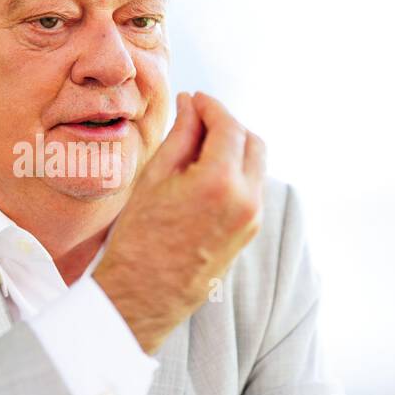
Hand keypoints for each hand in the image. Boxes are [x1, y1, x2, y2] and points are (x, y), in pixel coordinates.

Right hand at [93, 91, 265, 353]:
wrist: (142, 295)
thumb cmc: (138, 238)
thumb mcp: (154, 178)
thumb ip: (180, 135)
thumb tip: (191, 105)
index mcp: (220, 182)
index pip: (229, 126)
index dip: (212, 107)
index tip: (195, 99)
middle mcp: (246, 200)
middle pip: (252, 142)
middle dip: (228, 126)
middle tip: (198, 120)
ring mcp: (251, 220)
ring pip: (255, 166)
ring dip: (233, 149)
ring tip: (197, 148)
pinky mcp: (248, 235)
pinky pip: (251, 189)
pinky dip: (235, 173)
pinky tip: (204, 174)